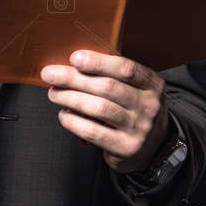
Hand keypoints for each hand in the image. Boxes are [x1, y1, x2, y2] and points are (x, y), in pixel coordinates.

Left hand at [41, 50, 170, 171]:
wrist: (154, 145)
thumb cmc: (136, 111)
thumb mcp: (138, 89)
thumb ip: (115, 77)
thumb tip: (76, 64)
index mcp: (153, 85)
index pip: (126, 69)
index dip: (99, 62)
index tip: (75, 58)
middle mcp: (149, 105)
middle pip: (108, 87)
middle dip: (74, 79)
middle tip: (51, 74)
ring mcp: (139, 127)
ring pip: (99, 108)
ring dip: (71, 98)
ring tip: (54, 93)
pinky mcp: (125, 147)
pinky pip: (93, 132)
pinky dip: (73, 121)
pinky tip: (64, 114)